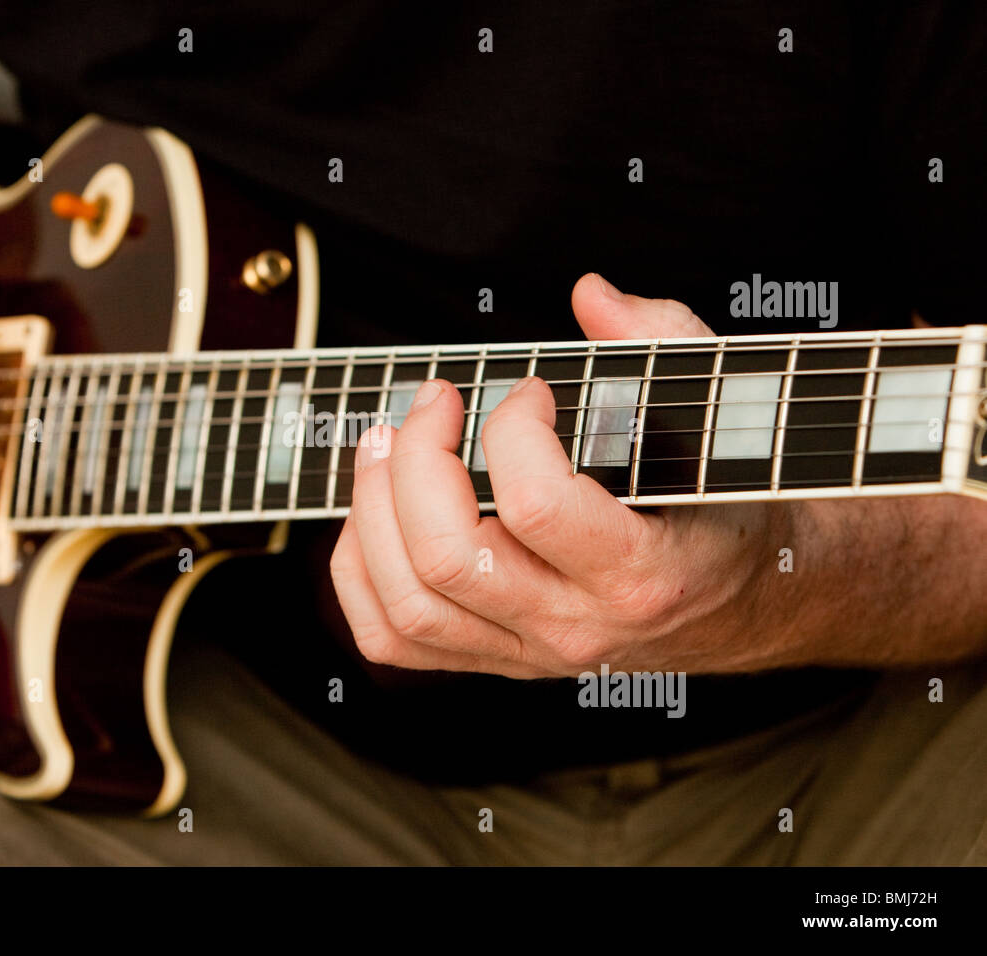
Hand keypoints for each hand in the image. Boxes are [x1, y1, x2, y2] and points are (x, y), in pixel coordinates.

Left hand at [329, 273, 796, 677]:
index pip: (538, 505)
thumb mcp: (721, 417)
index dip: (511, 428)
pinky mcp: (494, 659)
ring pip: (408, 603)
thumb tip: (589, 295)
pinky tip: (374, 512)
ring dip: (372, 510)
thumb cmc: (730, 505)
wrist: (750, 601)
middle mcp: (576, 626)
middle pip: (448, 557)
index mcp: (642, 572)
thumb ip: (664, 343)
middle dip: (417, 459)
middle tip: (433, 401)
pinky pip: (393, 638)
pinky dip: (359, 573)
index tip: (529, 389)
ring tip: (385, 443)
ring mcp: (528, 653)